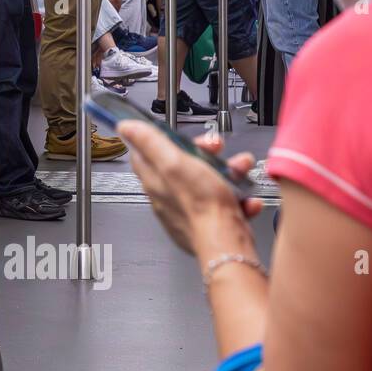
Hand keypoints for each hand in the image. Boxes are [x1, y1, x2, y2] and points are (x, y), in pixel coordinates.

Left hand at [115, 119, 262, 254]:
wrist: (225, 244)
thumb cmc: (201, 205)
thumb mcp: (174, 162)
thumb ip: (150, 142)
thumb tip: (126, 127)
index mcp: (155, 180)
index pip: (145, 154)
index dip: (160, 139)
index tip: (177, 134)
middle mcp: (168, 196)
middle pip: (181, 165)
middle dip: (204, 153)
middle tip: (217, 149)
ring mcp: (189, 210)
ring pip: (208, 181)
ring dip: (229, 172)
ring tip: (240, 170)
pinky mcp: (211, 221)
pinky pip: (226, 203)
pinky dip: (239, 199)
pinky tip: (245, 199)